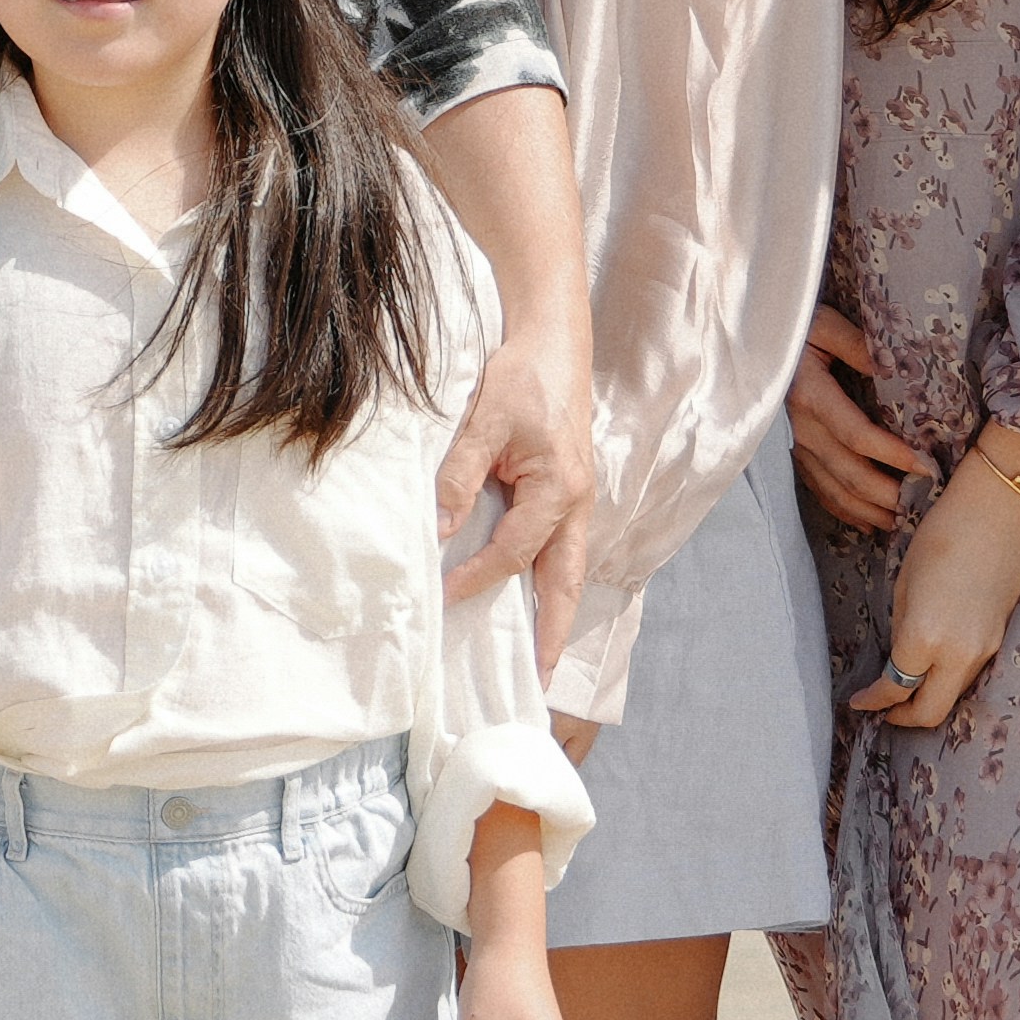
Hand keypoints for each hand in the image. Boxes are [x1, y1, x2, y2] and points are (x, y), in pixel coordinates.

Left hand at [438, 320, 596, 632]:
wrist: (553, 341)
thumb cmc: (522, 376)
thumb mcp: (484, 422)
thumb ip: (460, 476)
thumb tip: (440, 530)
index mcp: (559, 488)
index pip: (515, 551)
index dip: (479, 576)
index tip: (445, 594)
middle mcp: (578, 501)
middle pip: (566, 581)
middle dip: (554, 631)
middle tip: (543, 678)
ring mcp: (579, 498)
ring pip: (569, 567)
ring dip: (556, 610)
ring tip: (543, 655)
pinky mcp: (570, 491)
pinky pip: (562, 546)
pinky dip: (551, 578)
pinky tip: (535, 597)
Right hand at [784, 307, 930, 534]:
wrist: (747, 337)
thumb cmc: (791, 326)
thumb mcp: (823, 324)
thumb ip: (858, 345)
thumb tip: (896, 368)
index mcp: (808, 394)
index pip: (856, 435)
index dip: (891, 455)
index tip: (926, 465)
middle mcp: (798, 427)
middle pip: (846, 472)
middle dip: (886, 494)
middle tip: (923, 504)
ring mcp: (792, 444)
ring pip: (832, 489)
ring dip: (868, 510)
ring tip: (902, 522)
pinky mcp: (790, 452)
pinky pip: (817, 489)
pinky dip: (843, 510)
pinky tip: (868, 523)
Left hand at [860, 455, 1019, 732]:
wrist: (995, 514)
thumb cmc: (940, 538)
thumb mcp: (904, 586)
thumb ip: (902, 631)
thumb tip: (899, 658)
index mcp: (924, 639)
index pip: (895, 688)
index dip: (874, 701)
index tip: (859, 702)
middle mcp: (958, 654)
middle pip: (931, 712)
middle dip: (905, 717)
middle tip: (886, 710)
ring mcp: (984, 649)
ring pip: (952, 694)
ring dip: (928, 696)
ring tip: (907, 686)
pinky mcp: (999, 639)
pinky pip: (968, 674)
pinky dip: (947, 679)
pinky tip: (933, 664)